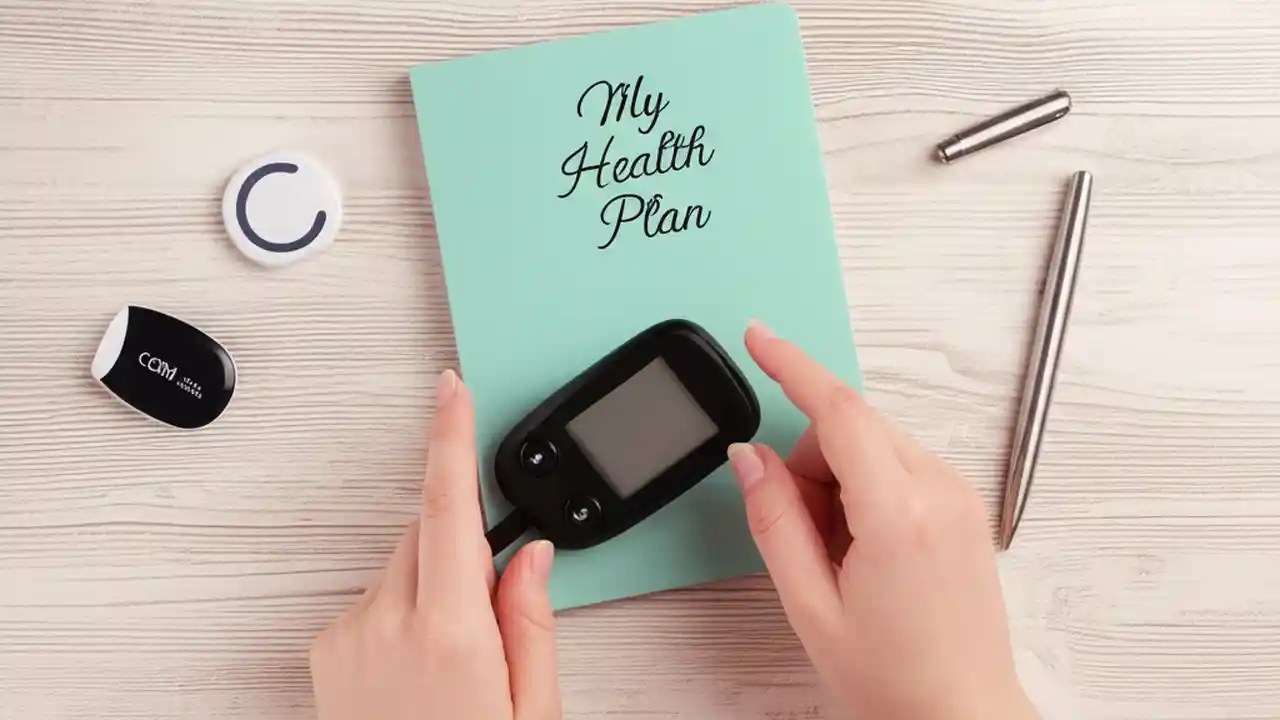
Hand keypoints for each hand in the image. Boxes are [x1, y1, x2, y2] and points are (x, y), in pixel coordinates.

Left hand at [310, 369, 561, 719]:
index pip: (450, 506)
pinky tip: (417, 671)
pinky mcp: (326, 649)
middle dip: (464, 546)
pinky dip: (401, 612)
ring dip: (433, 585)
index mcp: (451, 632)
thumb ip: (532, 622)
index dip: (450, 437)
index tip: (451, 388)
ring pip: (402, 566)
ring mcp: (349, 635)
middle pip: (429, 533)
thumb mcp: (533, 711)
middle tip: (490, 616)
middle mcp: (389, 623)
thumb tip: (531, 555)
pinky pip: (374, 599)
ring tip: (451, 663)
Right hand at [728, 322, 1036, 719]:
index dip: (791, 365)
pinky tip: (864, 550)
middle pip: (849, 427)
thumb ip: (774, 519)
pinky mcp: (964, 507)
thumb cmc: (895, 680)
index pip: (837, 410)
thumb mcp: (809, 605)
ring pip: (872, 444)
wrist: (963, 718)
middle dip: (808, 464)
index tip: (759, 338)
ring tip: (840, 558)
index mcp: (898, 514)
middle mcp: (939, 491)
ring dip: (838, 481)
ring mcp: (958, 497)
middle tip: (803, 538)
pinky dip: (866, 491)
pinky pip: (898, 466)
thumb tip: (749, 457)